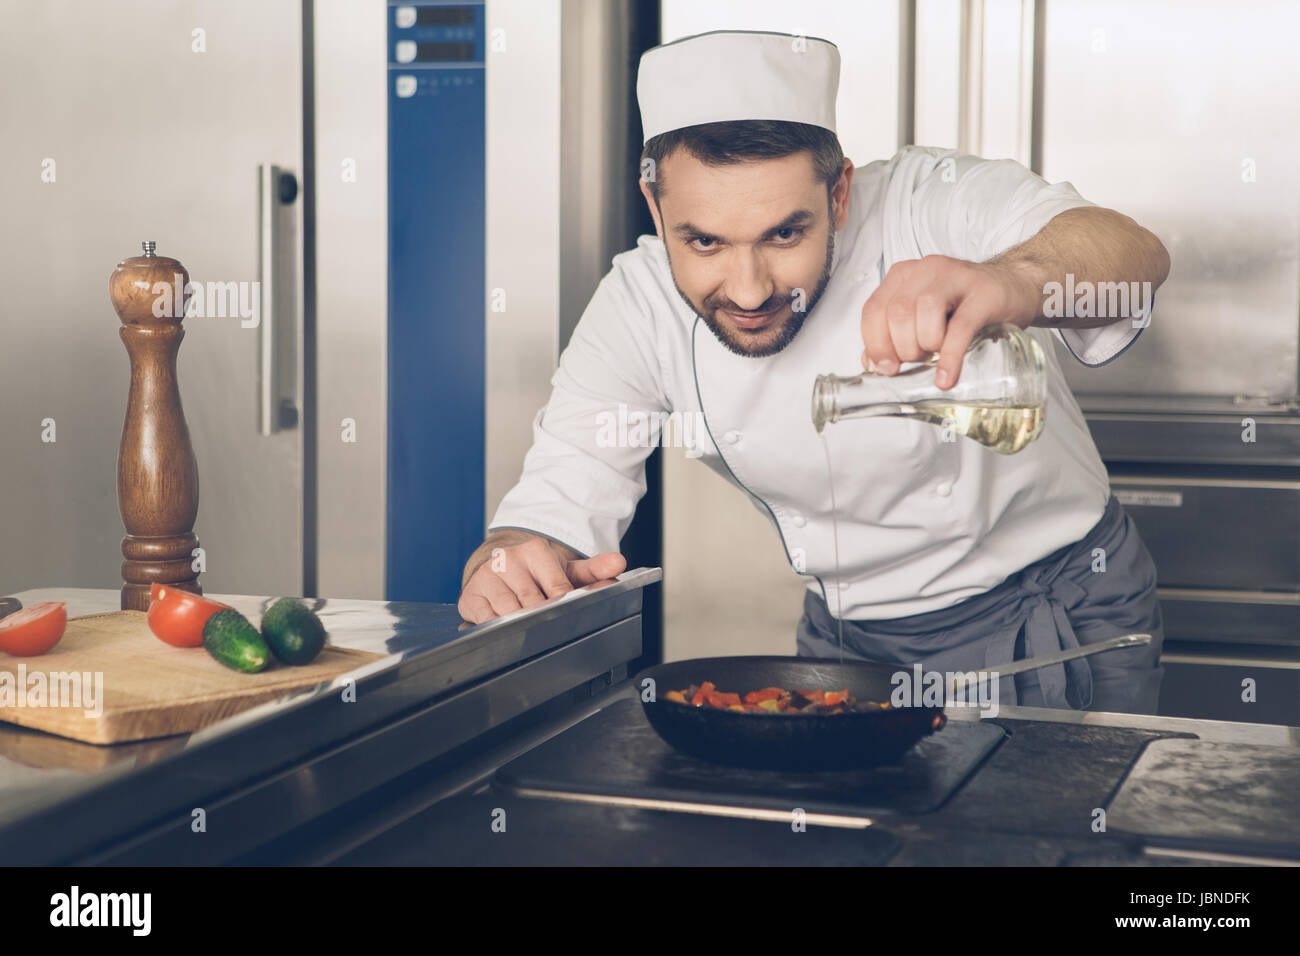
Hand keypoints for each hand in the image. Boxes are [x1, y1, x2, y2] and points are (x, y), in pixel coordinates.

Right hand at [458, 532, 626, 624]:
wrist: (499, 564)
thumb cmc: (536, 571)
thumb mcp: (566, 568)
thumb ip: (594, 568)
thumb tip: (619, 562)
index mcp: (535, 551)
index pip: (557, 588)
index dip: (564, 607)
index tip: (567, 616)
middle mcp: (508, 561)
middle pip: (533, 603)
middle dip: (543, 620)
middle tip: (550, 630)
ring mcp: (487, 577)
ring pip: (508, 613)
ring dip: (519, 626)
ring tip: (526, 630)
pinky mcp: (469, 595)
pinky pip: (484, 620)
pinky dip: (495, 629)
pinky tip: (503, 630)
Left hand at [860, 255, 1038, 388]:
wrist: (1015, 288)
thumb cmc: (964, 306)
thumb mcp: (924, 317)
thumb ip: (895, 336)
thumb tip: (873, 364)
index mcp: (904, 276)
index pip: (874, 310)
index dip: (875, 343)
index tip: (887, 367)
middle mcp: (926, 271)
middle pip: (897, 312)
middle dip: (902, 347)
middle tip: (918, 359)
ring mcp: (956, 278)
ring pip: (925, 313)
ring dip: (925, 344)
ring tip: (935, 355)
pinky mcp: (984, 295)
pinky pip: (960, 328)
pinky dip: (949, 356)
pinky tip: (947, 376)